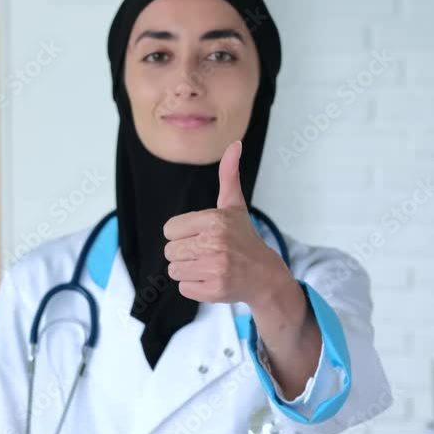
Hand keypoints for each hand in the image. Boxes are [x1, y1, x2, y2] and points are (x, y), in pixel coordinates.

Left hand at [163, 140, 288, 305]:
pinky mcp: (214, 290)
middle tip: (206, 253)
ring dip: (189, 270)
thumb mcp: (234, 206)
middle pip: (169, 252)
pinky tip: (213, 279)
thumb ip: (229, 175)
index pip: (169, 230)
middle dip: (185, 253)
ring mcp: (215, 268)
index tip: (202, 236)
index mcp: (214, 220)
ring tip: (209, 265)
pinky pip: (184, 288)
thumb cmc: (244, 238)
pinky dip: (195, 286)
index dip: (183, 234)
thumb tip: (234, 144)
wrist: (265, 274)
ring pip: (174, 271)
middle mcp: (214, 243)